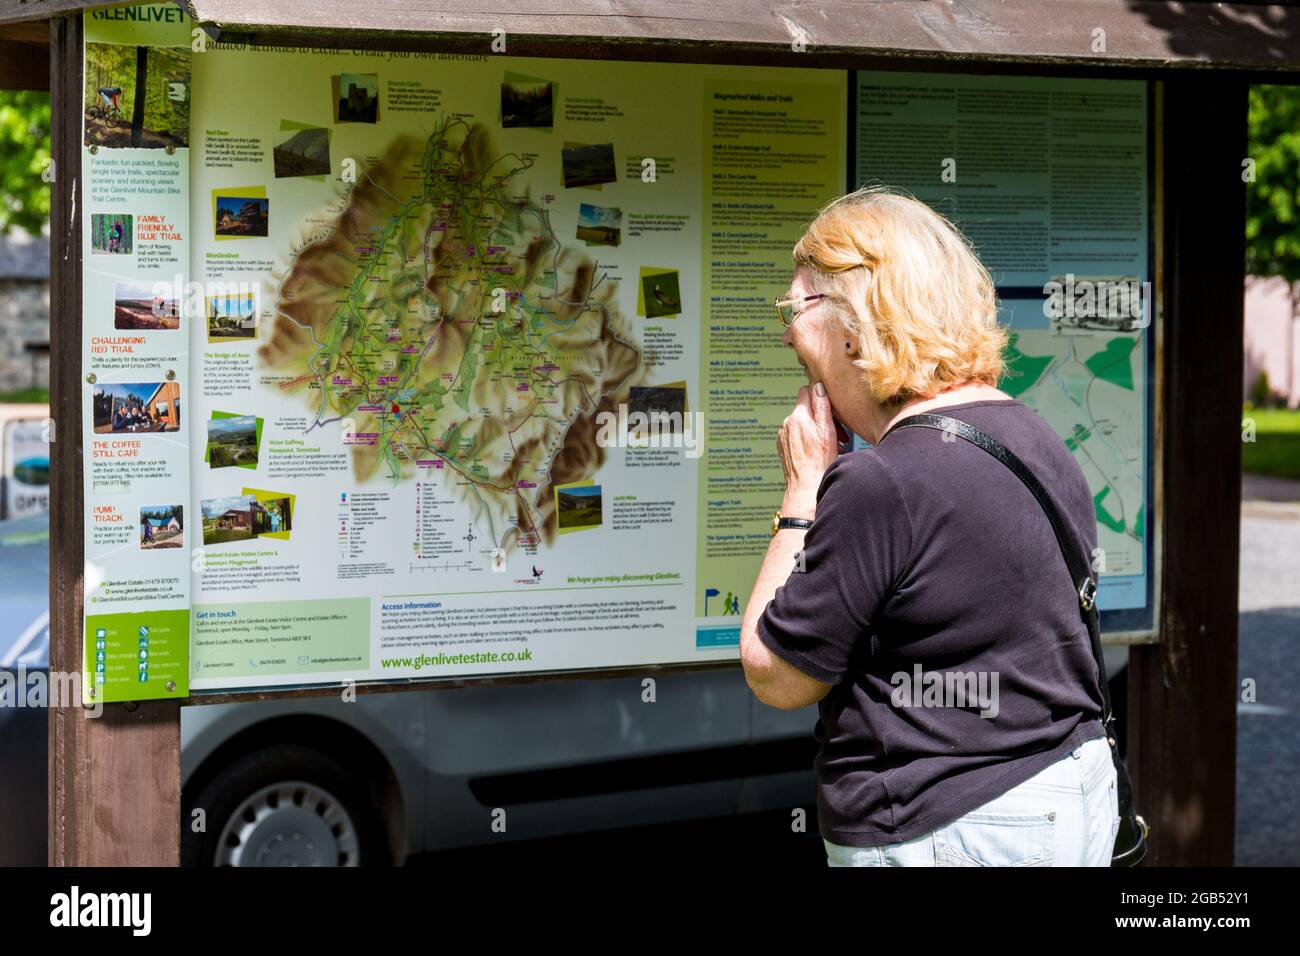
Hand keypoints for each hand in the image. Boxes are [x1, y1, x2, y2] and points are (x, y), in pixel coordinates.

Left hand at [777, 382, 838, 517]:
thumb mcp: (827, 430)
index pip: (807, 391)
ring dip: (817, 431)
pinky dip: (809, 441)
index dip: (821, 398)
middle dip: (823, 418)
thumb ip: (822, 405)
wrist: (806, 488)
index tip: (832, 410)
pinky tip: (820, 452)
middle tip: (839, 434)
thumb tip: (818, 386)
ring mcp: (784, 437)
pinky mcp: (783, 448)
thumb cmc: (820, 462)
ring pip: (803, 424)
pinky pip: (797, 437)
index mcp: (798, 416)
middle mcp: (787, 424)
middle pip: (807, 410)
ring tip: (832, 446)